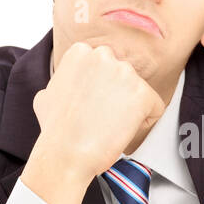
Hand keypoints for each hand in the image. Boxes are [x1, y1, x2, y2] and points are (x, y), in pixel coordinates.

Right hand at [22, 42, 164, 203]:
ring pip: (139, 91)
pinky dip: (145, 122)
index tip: (94, 103)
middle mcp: (104, 56)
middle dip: (117, 95)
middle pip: (123, 76)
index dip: (101, 89)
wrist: (66, 152)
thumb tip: (68, 82)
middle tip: (103, 116)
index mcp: (81, 52)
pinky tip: (125, 130)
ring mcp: (125, 72)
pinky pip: (155, 107)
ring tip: (110, 125)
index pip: (105, 66)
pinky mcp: (143, 93)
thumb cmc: (56, 130)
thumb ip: (65, 81)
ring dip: (130, 108)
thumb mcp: (48, 94)